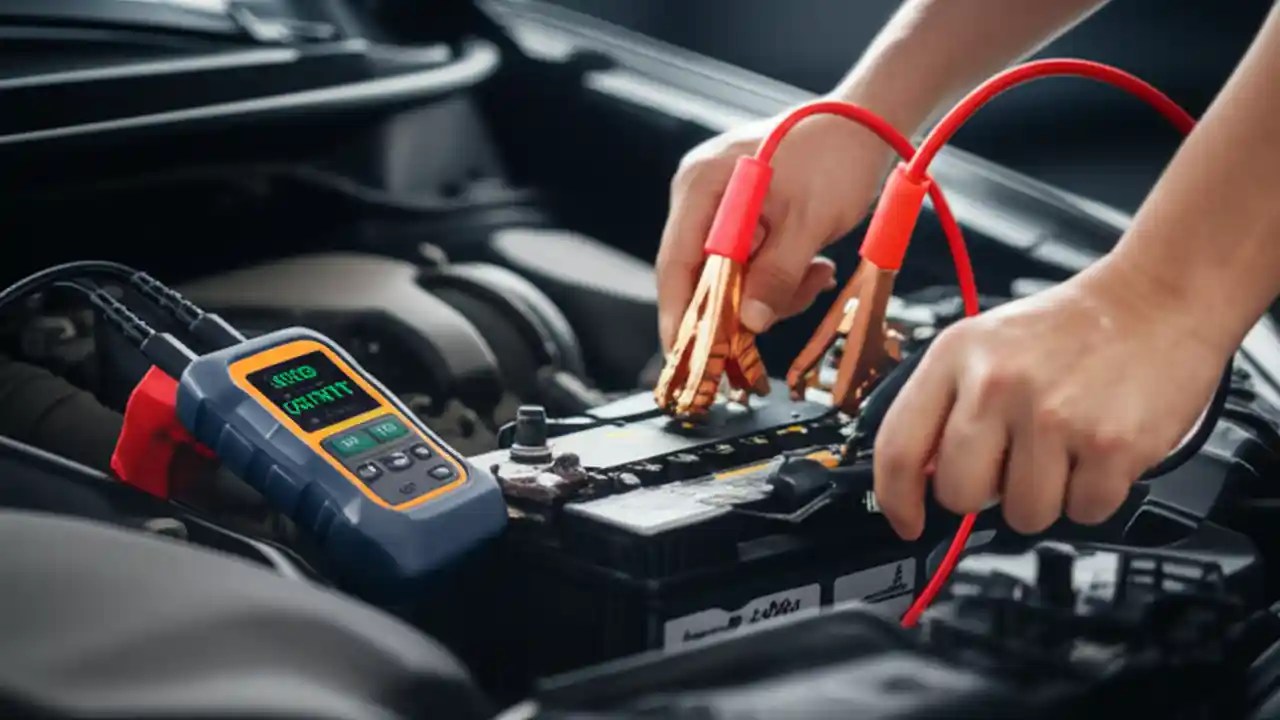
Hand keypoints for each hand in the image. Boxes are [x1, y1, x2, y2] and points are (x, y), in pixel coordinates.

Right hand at [656, 110, 895, 348]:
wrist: (870, 121)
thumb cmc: (837, 155)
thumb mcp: (809, 222)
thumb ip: (776, 275)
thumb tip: (750, 323)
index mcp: (701, 186)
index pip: (676, 263)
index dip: (680, 315)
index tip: (686, 357)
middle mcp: (701, 194)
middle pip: (702, 274)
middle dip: (744, 303)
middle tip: (784, 311)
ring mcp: (722, 204)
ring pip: (732, 274)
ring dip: (773, 289)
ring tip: (815, 274)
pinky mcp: (745, 214)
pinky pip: (752, 261)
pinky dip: (780, 274)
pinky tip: (813, 265)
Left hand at [873, 259, 1231, 538]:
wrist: (1159, 297)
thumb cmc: (1071, 327)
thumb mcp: (985, 345)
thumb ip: (947, 403)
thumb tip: (921, 477)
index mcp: (956, 356)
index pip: (898, 448)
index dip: (895, 499)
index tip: (907, 521)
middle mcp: (998, 384)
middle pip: (959, 494)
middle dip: (984, 495)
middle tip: (1012, 465)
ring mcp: (1054, 416)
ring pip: (1023, 514)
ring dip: (1045, 497)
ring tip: (1063, 449)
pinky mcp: (1109, 444)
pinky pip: (1083, 512)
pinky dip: (1093, 495)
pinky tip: (1097, 451)